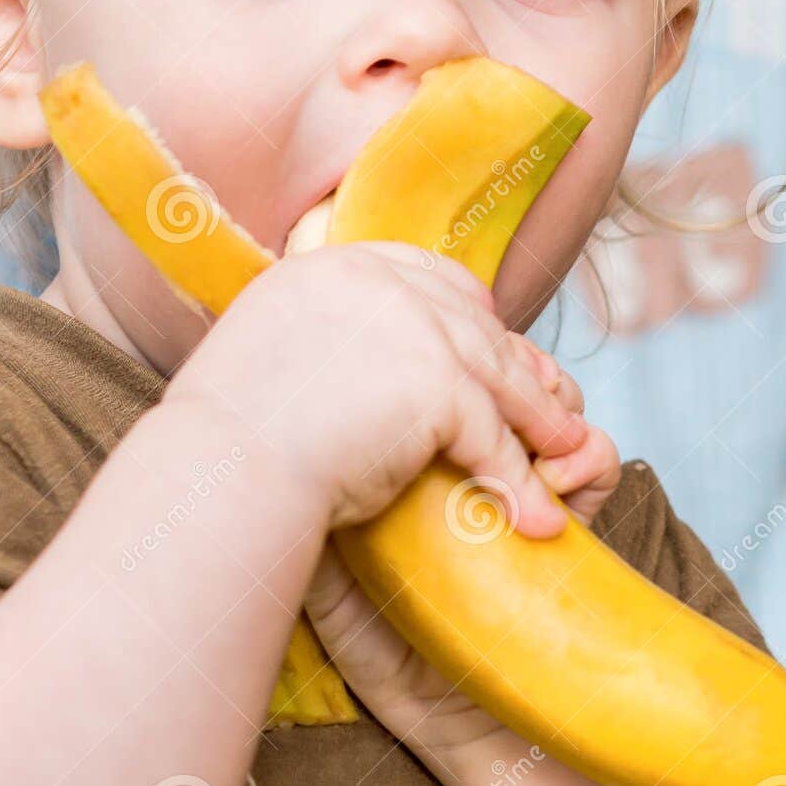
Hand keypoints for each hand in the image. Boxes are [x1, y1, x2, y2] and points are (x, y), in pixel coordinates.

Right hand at [165, 241, 587, 534]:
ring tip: (565, 460)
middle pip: (471, 321)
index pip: (424, 271)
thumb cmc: (222, 439)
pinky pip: (494, 436)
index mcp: (331, 267)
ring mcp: (412, 326)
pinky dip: (520, 480)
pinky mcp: (437, 382)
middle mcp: (376, 282)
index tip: (487, 341)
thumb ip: (309, 339)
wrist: (220, 473)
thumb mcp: (261, 353)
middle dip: (515, 368)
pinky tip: (538, 517)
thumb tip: (332, 359)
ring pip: (496, 375)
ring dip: (538, 423)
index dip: (463, 309)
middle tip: (550, 409)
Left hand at [299, 360, 620, 769]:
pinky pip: (597, 462)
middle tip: (482, 387)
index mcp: (419, 460)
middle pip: (502, 372)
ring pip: (557, 403)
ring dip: (546, 403)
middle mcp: (477, 462)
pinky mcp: (575, 521)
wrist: (460, 721)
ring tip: (525, 432)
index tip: (431, 363)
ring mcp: (530, 485)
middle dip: (499, 370)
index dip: (448, 359)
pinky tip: (558, 477)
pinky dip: (586, 454)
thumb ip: (317, 524)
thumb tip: (283, 458)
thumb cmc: (391, 656)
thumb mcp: (337, 586)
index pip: (441, 382)